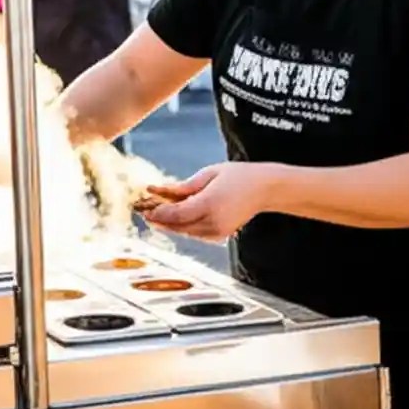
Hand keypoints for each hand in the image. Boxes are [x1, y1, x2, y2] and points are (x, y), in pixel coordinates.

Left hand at [140, 163, 278, 243]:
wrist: (265, 189)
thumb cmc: (238, 176)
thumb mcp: (208, 174)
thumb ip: (184, 187)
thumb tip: (161, 190)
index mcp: (209, 204)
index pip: (175, 214)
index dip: (158, 213)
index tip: (144, 209)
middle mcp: (213, 221)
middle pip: (178, 226)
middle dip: (160, 221)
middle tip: (144, 214)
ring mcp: (218, 231)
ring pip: (185, 232)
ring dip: (169, 225)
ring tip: (155, 217)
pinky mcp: (221, 235)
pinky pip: (196, 233)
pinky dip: (183, 228)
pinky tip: (173, 221)